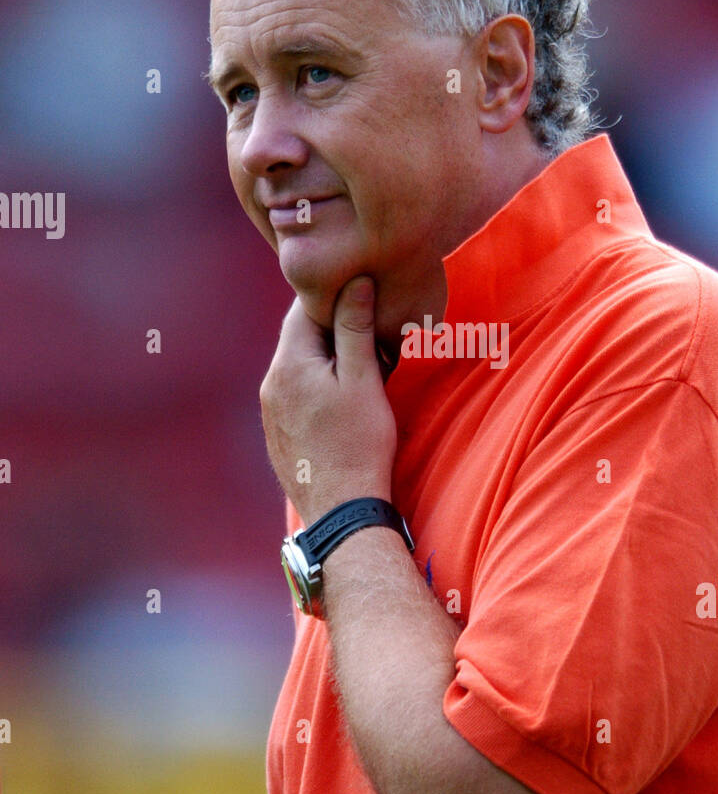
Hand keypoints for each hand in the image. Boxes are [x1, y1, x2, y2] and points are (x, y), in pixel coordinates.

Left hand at [259, 277, 397, 523]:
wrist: (340, 511)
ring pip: (299, 367)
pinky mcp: (278, 433)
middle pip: (300, 337)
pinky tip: (343, 401)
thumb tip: (354, 282)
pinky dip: (318, 385)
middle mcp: (270, 383)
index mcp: (288, 363)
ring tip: (362, 366)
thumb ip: (355, 328)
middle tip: (370, 329)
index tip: (362, 294)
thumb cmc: (359, 444)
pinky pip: (296, 393)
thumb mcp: (363, 380)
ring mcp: (270, 411)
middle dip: (332, 329)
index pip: (303, 309)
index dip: (333, 296)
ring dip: (327, 359)